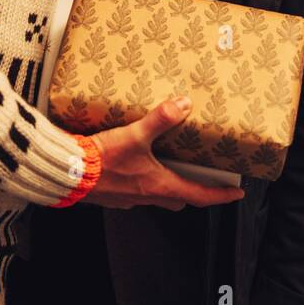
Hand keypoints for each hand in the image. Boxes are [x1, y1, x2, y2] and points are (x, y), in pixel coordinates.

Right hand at [83, 97, 246, 210]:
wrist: (67, 172)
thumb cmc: (101, 160)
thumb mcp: (134, 135)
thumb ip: (160, 119)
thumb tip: (183, 104)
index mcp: (159, 186)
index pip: (200, 195)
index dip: (221, 194)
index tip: (236, 192)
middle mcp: (147, 197)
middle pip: (178, 199)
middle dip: (191, 191)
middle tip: (200, 178)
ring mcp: (128, 199)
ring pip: (155, 197)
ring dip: (164, 186)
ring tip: (165, 166)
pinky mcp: (111, 195)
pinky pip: (133, 192)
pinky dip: (140, 182)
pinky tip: (132, 165)